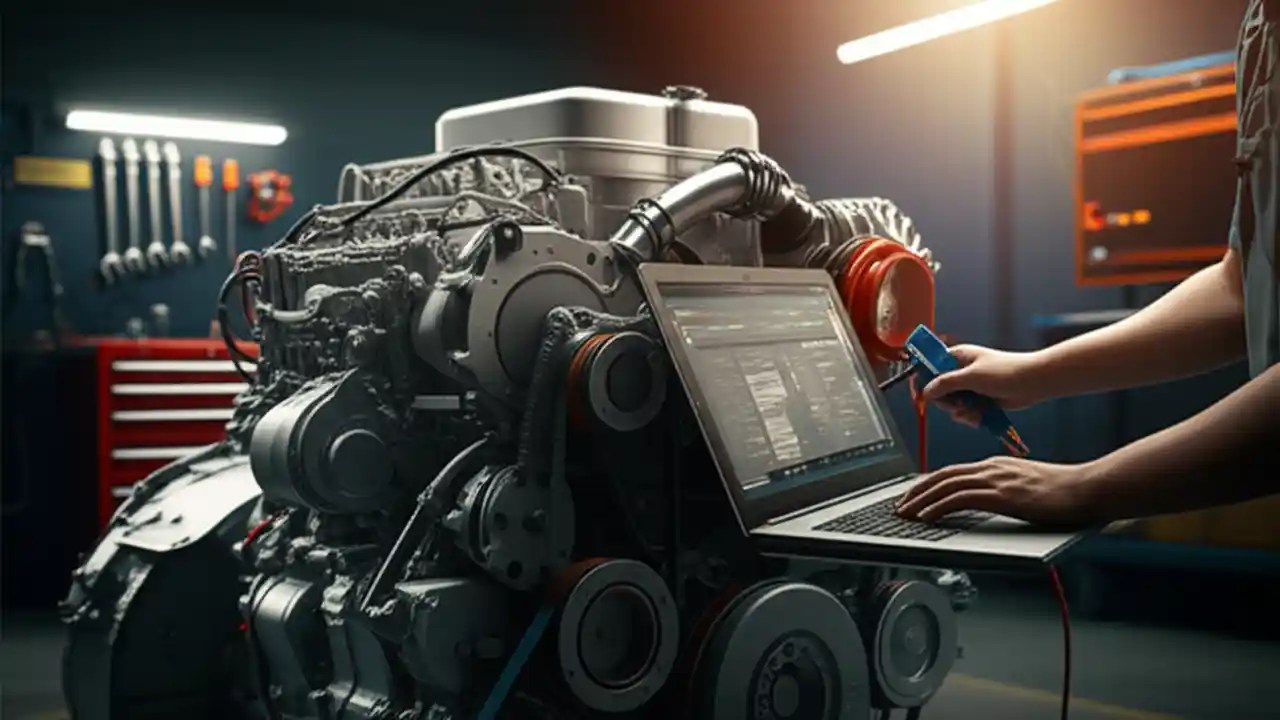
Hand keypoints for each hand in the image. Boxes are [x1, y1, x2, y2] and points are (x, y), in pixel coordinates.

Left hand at [895, 456, 1092, 525]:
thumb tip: (990, 501)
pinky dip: (938, 507)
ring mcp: (996, 479)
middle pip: (942, 475)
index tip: (915, 495)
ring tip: (905, 514)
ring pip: (946, 486)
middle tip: (900, 505)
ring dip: (921, 501)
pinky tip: (927, 517)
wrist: (1087, 488)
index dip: (929, 484)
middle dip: (917, 491)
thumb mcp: (1026, 487)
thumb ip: (1004, 490)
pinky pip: (960, 499)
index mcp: (996, 465)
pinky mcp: (1001, 494)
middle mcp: (991, 467)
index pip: (953, 472)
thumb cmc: (1064, 492)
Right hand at [912, 345, 1044, 427]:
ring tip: (973, 412)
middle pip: (939, 390)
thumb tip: (925, 392)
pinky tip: (980, 416)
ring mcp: (971, 386)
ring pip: (953, 404)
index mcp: (956, 357)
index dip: (923, 380)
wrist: (1034, 382)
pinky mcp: (980, 399)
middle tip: (957, 404)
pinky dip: (971, 416)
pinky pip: (966, 411)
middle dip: (947, 402)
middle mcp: (961, 371)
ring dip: (961, 412)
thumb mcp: (970, 376)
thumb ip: (945, 383)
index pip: (930, 366)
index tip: (920, 395)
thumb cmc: (1005, 372)